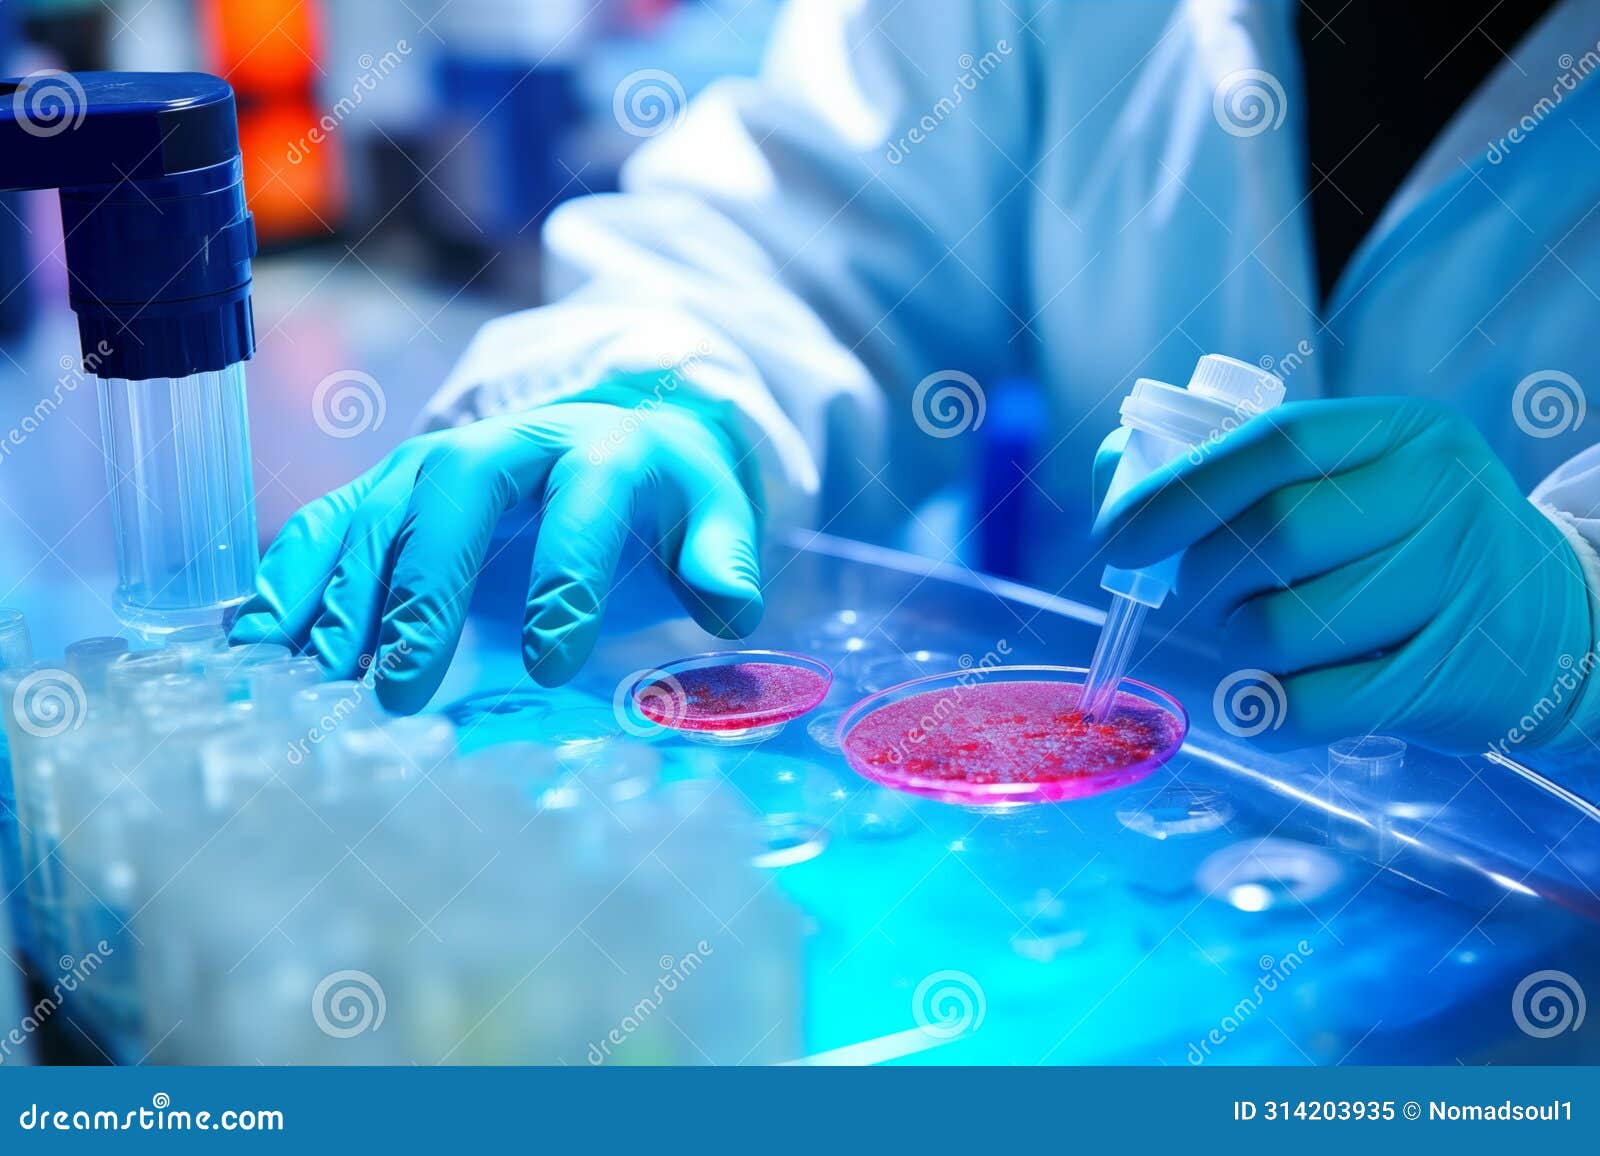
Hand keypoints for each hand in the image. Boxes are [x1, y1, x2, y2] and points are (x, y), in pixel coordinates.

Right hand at [231, 399, 763, 711]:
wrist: (606, 427)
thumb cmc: (658, 488)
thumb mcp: (711, 508)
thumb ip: (723, 555)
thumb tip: (735, 611)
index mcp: (595, 449)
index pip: (580, 504)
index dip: (566, 579)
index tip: (552, 665)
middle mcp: (501, 446)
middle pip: (455, 503)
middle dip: (426, 592)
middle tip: (406, 686)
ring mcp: (431, 463)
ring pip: (377, 514)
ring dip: (343, 594)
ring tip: (319, 677)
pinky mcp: (385, 488)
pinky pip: (327, 524)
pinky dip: (289, 579)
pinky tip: (259, 642)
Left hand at [1092, 397, 1592, 752]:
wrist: (1556, 618)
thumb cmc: (1410, 539)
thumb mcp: (1351, 475)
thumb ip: (1234, 466)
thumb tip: (1109, 464)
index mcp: (1401, 432)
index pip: (1274, 444)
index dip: (1177, 491)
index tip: (1117, 536)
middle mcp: (1440, 496)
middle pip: (1273, 537)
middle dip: (1206, 577)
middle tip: (1202, 593)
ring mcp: (1453, 588)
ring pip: (1285, 628)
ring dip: (1241, 643)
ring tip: (1261, 632)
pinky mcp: (1450, 677)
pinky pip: (1315, 705)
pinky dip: (1269, 707)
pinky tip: (1277, 691)